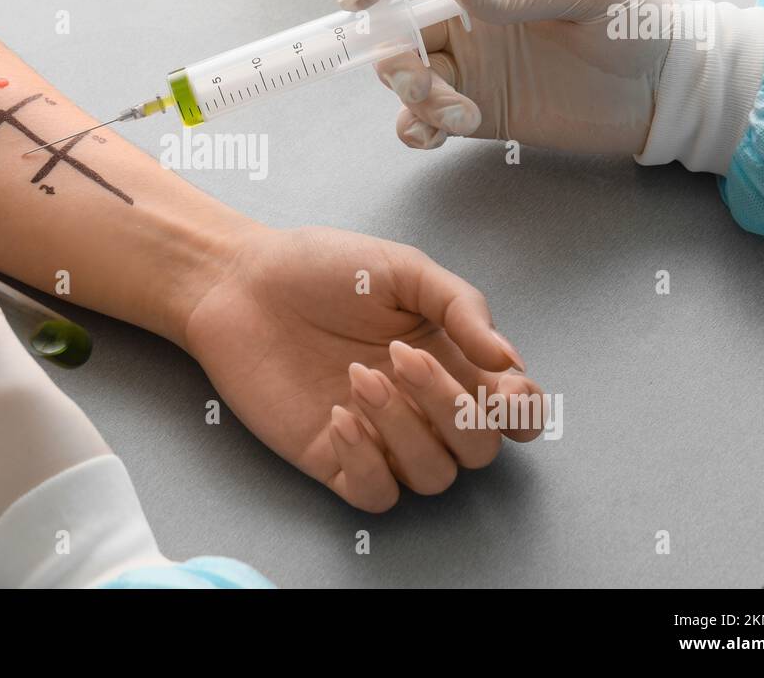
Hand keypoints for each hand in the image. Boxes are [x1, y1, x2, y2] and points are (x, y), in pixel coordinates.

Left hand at [185, 225, 544, 511]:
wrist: (241, 282)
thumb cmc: (321, 268)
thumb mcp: (404, 269)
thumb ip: (463, 307)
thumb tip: (510, 360)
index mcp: (451, 359)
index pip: (514, 412)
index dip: (522, 411)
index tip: (502, 385)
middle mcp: (423, 405)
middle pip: (478, 449)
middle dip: (452, 409)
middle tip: (402, 357)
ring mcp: (380, 436)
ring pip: (431, 476)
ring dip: (405, 430)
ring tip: (359, 374)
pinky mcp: (332, 458)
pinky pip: (375, 494)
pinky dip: (368, 462)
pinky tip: (339, 414)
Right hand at [337, 0, 675, 153]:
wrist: (666, 89)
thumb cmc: (634, 20)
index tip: (355, 1)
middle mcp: (468, 20)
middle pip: (397, 32)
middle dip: (393, 59)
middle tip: (422, 84)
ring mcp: (469, 70)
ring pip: (405, 80)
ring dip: (413, 100)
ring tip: (459, 117)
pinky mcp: (478, 114)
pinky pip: (425, 122)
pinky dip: (418, 131)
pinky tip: (440, 136)